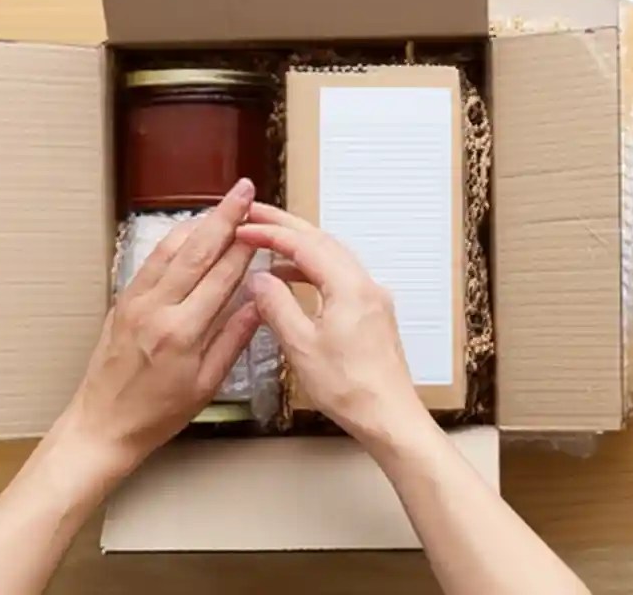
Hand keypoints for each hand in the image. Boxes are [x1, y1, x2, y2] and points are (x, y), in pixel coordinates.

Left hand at [56, 179, 262, 479]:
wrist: (103, 424)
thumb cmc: (155, 414)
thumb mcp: (207, 384)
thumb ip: (234, 339)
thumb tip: (259, 304)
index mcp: (182, 333)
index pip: (221, 276)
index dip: (244, 245)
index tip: (261, 224)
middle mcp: (156, 310)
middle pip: (196, 250)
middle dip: (223, 217)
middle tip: (243, 191)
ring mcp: (135, 301)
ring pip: (171, 248)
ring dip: (198, 222)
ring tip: (221, 204)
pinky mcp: (123, 301)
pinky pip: (152, 261)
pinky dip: (174, 240)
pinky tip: (189, 230)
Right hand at [236, 203, 428, 450]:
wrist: (388, 417)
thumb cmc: (350, 388)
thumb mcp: (301, 346)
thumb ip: (277, 306)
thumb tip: (259, 279)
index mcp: (349, 287)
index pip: (305, 244)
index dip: (270, 233)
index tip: (244, 227)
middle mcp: (366, 285)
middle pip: (322, 241)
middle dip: (286, 227)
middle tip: (255, 215)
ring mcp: (372, 298)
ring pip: (333, 257)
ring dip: (300, 247)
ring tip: (268, 245)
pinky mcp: (372, 313)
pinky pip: (340, 277)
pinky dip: (314, 270)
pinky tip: (294, 280)